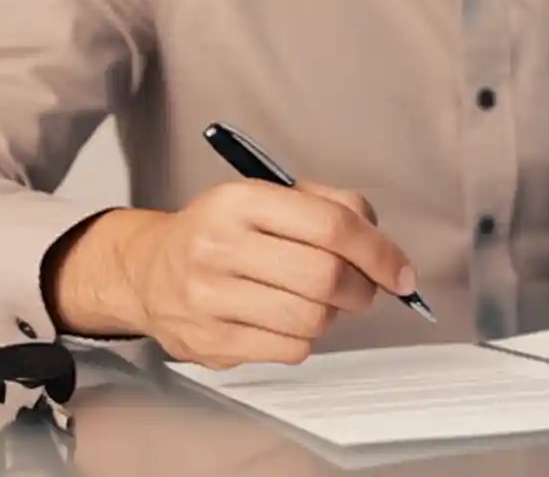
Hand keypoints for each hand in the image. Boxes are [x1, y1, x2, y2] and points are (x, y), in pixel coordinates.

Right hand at [48, 180, 414, 368]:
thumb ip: (333, 208)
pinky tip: (287, 320)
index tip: (401, 272)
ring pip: (312, 319)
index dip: (380, 252)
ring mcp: (209, 298)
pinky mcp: (210, 342)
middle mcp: (220, 246)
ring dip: (333, 315)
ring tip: (319, 301)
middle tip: (365, 289)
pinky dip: (305, 338)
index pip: (332, 226)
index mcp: (241, 200)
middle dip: (363, 289)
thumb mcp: (270, 197)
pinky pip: (291, 350)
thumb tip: (384, 249)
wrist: (147, 270)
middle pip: (326, 277)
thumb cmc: (224, 231)